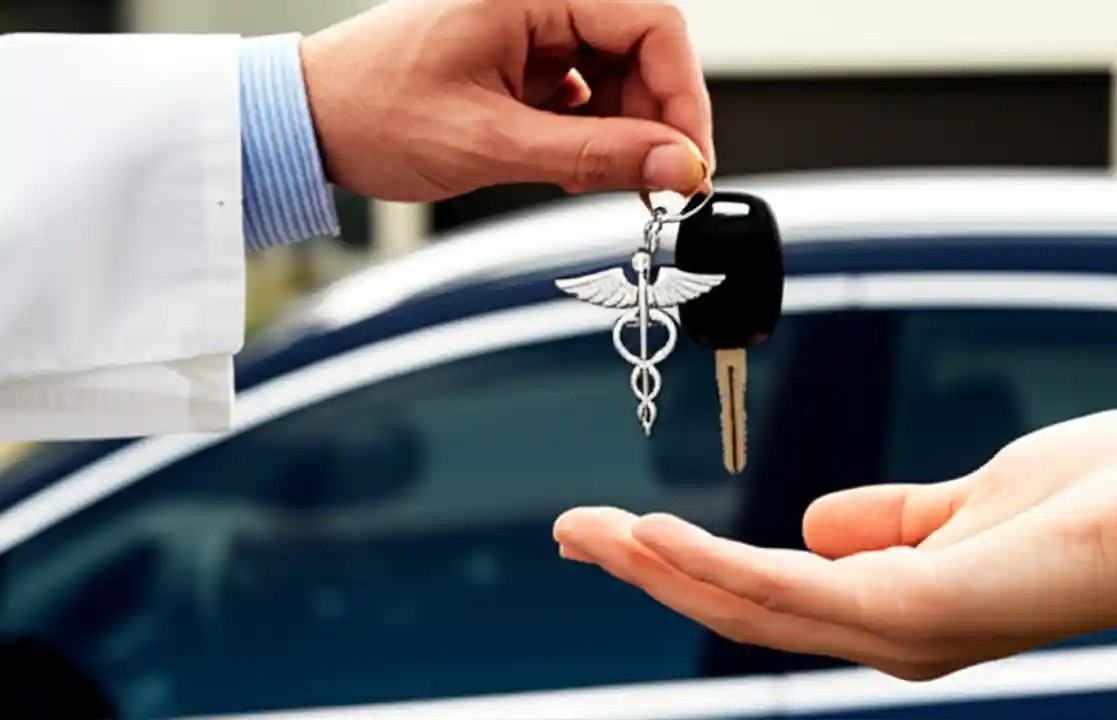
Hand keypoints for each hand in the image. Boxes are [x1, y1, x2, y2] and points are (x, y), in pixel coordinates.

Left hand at [300, 0, 713, 202]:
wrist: (305, 122)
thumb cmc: (371, 110)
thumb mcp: (493, 143)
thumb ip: (596, 155)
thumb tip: (676, 165)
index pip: (652, 22)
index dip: (683, 96)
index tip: (688, 159)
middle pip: (641, 49)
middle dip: (654, 120)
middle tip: (655, 181)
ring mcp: (528, 27)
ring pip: (617, 74)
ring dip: (623, 132)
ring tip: (599, 177)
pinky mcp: (519, 58)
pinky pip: (584, 91)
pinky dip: (590, 133)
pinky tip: (571, 165)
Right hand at [554, 410, 1116, 679]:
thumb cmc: (1100, 500)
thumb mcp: (963, 501)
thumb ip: (888, 516)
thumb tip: (814, 520)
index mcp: (894, 600)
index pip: (765, 584)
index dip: (686, 559)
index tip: (625, 526)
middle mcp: (884, 628)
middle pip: (739, 602)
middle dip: (648, 568)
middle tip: (571, 532)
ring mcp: (896, 627)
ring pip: (748, 603)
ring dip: (659, 567)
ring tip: (591, 534)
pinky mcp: (913, 610)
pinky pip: (791, 590)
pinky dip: (716, 565)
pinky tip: (659, 538)